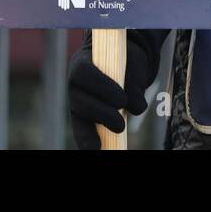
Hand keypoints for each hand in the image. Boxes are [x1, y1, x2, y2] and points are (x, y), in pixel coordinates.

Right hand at [68, 33, 159, 149]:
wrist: (125, 68)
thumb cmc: (126, 64)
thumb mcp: (133, 65)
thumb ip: (134, 83)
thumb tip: (136, 107)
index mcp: (82, 63)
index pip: (83, 73)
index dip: (101, 86)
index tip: (122, 100)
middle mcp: (75, 85)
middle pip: (80, 101)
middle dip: (101, 114)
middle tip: (121, 124)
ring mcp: (76, 103)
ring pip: (79, 118)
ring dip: (95, 130)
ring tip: (118, 131)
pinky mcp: (82, 119)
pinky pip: (81, 131)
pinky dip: (89, 141)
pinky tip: (97, 148)